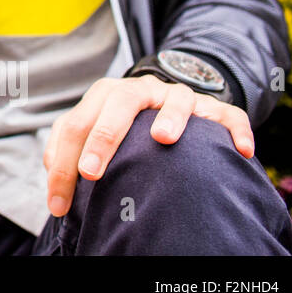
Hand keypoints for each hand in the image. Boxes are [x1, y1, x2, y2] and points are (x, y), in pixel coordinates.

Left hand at [42, 75, 254, 217]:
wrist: (166, 101)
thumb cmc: (123, 125)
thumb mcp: (93, 128)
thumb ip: (68, 144)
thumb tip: (50, 171)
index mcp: (106, 95)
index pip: (76, 124)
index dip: (63, 164)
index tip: (59, 202)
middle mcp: (141, 90)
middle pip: (118, 102)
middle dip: (103, 137)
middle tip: (90, 171)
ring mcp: (179, 97)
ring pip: (177, 98)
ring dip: (171, 116)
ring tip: (164, 139)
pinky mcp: (213, 109)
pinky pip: (229, 114)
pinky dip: (235, 129)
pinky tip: (241, 151)